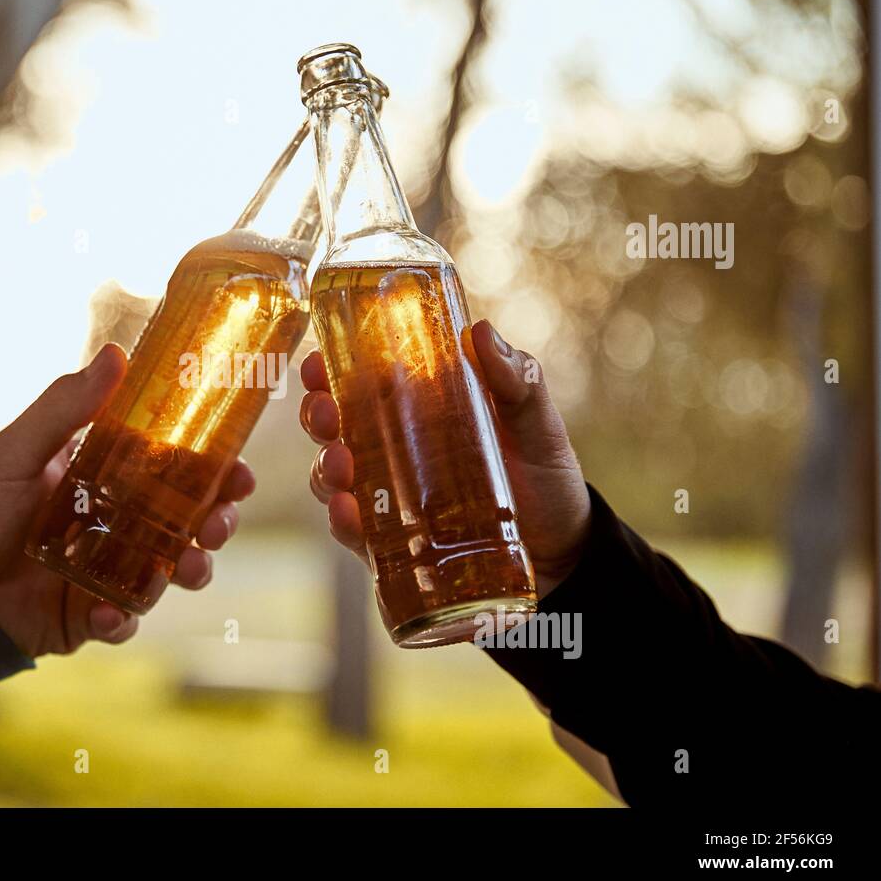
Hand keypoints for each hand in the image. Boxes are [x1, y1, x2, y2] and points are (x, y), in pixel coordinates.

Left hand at [0, 344, 254, 656]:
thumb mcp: (19, 451)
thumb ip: (66, 408)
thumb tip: (116, 354)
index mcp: (106, 479)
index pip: (175, 471)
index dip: (215, 473)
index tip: (240, 471)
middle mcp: (114, 525)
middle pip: (185, 524)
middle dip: (214, 524)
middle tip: (219, 524)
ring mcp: (103, 572)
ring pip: (167, 573)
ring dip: (188, 572)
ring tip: (184, 570)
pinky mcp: (85, 616)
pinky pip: (121, 621)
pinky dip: (123, 619)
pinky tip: (109, 613)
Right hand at [299, 320, 589, 597]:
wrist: (563, 549)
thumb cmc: (544, 473)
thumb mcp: (536, 421)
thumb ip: (517, 379)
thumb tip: (479, 331)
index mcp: (418, 409)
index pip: (360, 382)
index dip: (329, 369)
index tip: (317, 362)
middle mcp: (393, 450)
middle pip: (334, 427)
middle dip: (317, 416)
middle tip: (326, 413)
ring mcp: (389, 497)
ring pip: (334, 478)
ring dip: (325, 468)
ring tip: (340, 465)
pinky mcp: (395, 543)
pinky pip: (357, 533)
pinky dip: (343, 522)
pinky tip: (347, 514)